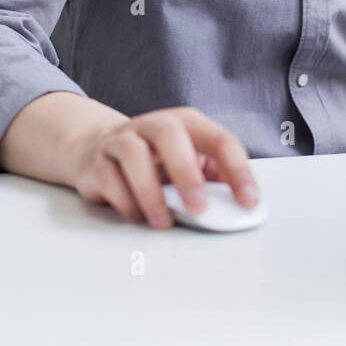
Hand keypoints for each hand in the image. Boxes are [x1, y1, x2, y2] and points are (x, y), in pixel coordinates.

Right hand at [72, 106, 258, 228]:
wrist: (100, 149)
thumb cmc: (158, 160)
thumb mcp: (191, 162)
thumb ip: (214, 180)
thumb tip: (237, 209)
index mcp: (188, 123)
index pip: (220, 140)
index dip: (238, 171)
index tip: (248, 202)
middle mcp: (156, 125)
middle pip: (172, 137)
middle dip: (187, 174)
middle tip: (199, 208)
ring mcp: (123, 140)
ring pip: (134, 155)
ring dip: (150, 192)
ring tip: (163, 222)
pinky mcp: (98, 162)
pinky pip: (109, 178)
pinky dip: (126, 202)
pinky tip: (139, 217)